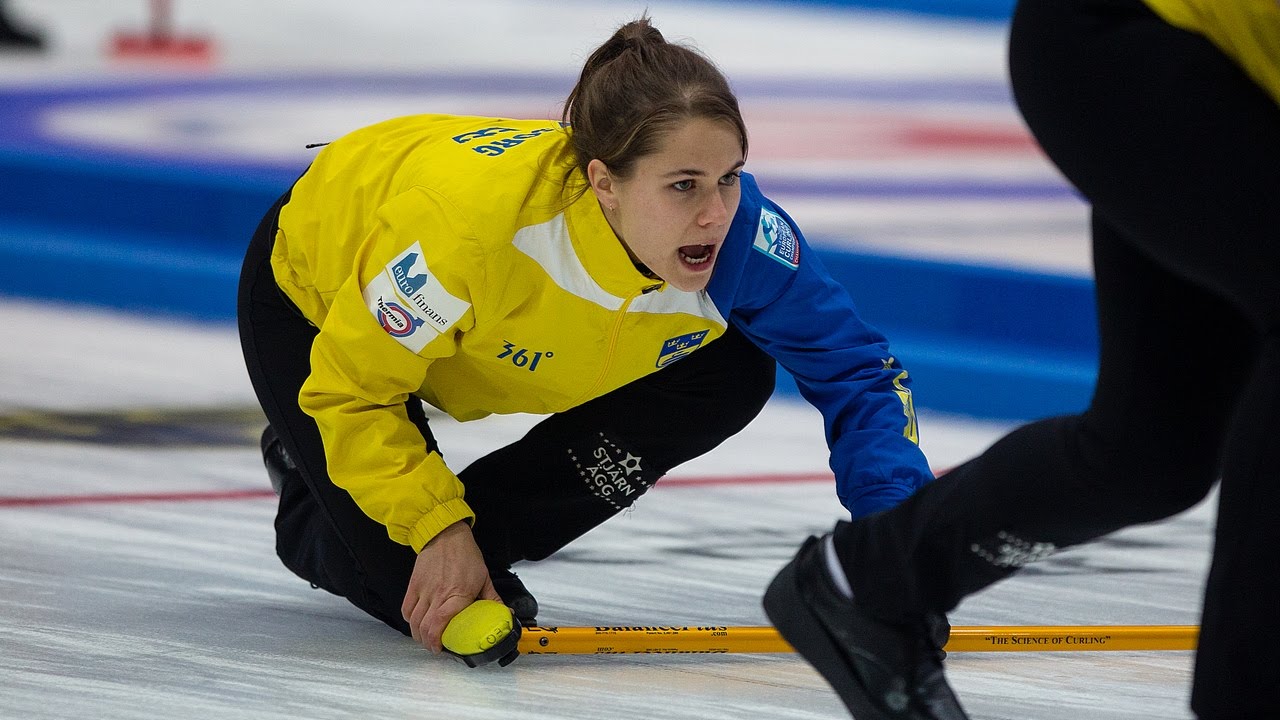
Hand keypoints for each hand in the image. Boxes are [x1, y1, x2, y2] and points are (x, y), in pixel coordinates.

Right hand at [400, 520, 500, 652]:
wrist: (446, 535)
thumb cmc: (465, 554)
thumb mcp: (484, 578)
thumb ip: (493, 599)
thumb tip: (505, 613)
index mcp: (457, 594)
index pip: (440, 623)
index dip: (437, 641)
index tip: (440, 649)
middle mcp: (438, 594)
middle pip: (424, 627)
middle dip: (427, 643)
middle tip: (434, 647)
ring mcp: (423, 590)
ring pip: (413, 621)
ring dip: (417, 634)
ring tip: (425, 639)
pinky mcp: (414, 585)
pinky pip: (406, 608)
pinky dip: (409, 620)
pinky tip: (416, 623)